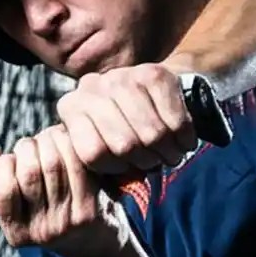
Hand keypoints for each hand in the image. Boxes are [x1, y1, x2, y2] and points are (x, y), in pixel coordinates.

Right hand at [0, 125, 130, 256]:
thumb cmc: (48, 209)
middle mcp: (40, 231)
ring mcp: (67, 221)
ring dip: (50, 140)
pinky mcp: (89, 208)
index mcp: (16, 233)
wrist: (94, 242)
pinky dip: (71, 146)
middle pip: (29, 171)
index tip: (11, 159)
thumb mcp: (17, 203)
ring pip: (53, 163)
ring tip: (51, 138)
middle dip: (28, 146)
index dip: (3, 164)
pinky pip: (77, 165)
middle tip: (34, 143)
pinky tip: (70, 142)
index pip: (1, 189)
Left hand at [55, 63, 198, 175]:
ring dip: (167, 151)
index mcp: (71, 108)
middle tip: (155, 161)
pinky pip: (174, 121)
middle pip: (124, 145)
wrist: (150, 87)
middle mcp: (91, 87)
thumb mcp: (103, 144)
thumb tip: (125, 182)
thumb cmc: (122, 126)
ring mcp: (122, 76)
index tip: (127, 166)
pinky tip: (184, 140)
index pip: (94, 154)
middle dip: (145, 161)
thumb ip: (103, 161)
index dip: (116, 167)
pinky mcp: (153, 73)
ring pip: (152, 134)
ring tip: (170, 154)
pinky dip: (184, 138)